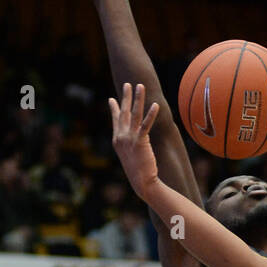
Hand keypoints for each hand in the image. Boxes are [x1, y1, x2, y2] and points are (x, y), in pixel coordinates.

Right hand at [109, 82, 159, 197]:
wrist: (141, 182)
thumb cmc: (137, 172)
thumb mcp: (129, 156)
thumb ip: (128, 146)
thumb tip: (131, 143)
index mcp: (117, 140)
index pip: (116, 121)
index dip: (114, 109)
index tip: (111, 99)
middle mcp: (121, 137)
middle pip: (124, 112)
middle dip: (126, 97)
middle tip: (127, 84)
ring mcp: (129, 139)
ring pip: (135, 114)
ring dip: (138, 98)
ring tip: (141, 86)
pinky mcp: (140, 142)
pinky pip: (146, 125)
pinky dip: (151, 114)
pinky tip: (155, 105)